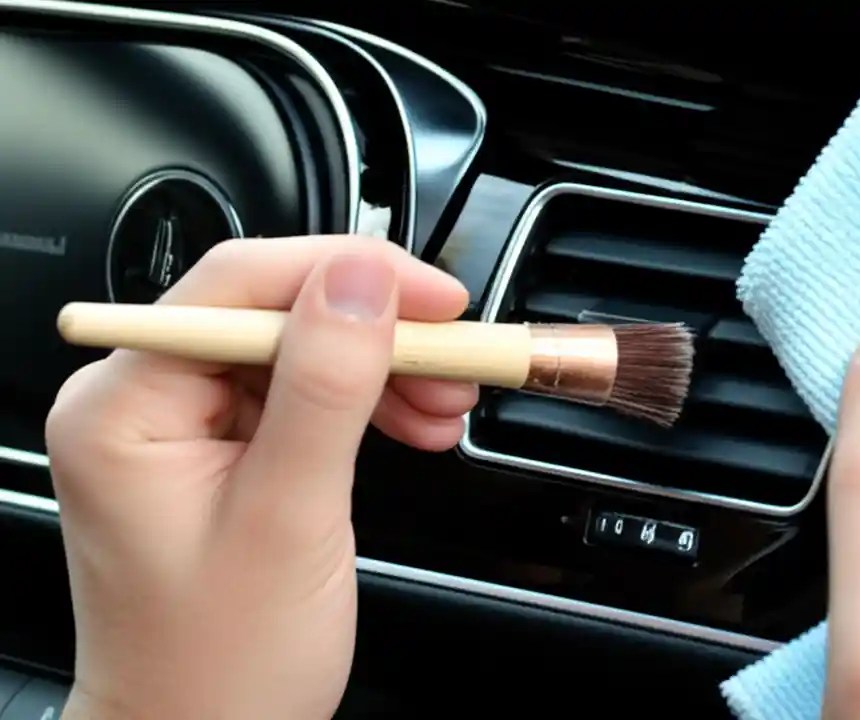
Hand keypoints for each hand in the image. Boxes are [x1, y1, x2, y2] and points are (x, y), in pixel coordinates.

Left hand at [46, 237, 475, 717]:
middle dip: (378, 332)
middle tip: (456, 358)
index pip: (239, 284)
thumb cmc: (221, 664)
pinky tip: (414, 422)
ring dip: (382, 368)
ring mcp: (178, 426)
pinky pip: (300, 394)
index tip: (435, 297)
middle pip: (275, 312)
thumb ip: (325, 387)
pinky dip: (365, 403)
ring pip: (299, 349)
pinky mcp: (217, 450)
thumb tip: (362, 279)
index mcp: (123, 406)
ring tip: (445, 404)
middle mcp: (138, 401)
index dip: (349, 273)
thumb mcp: (288, 518)